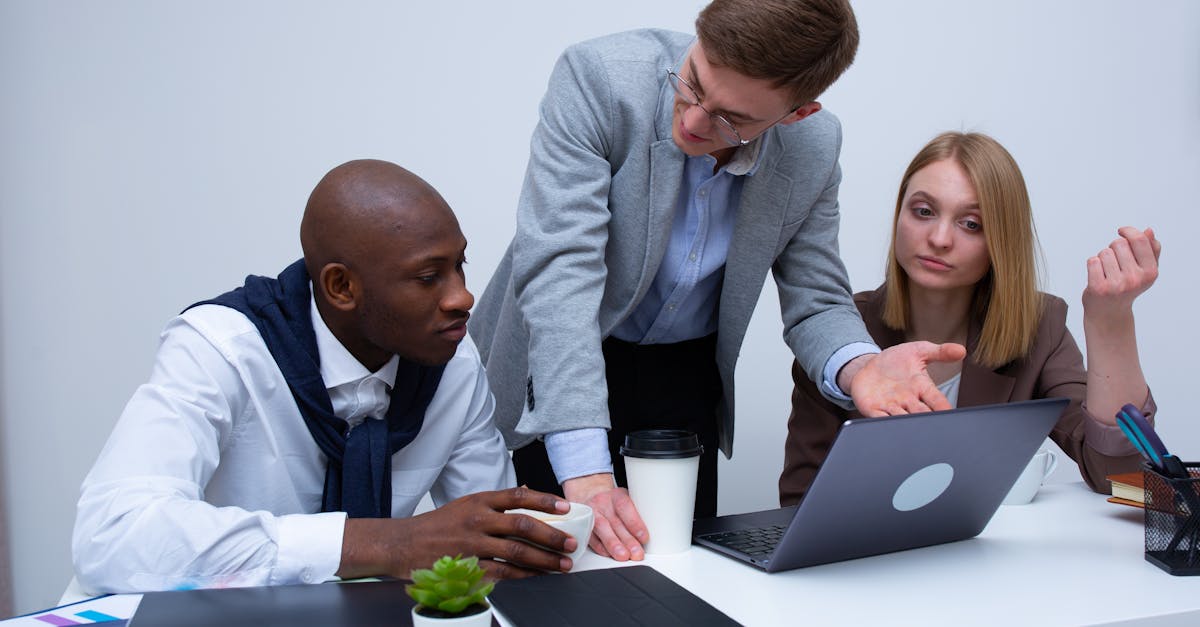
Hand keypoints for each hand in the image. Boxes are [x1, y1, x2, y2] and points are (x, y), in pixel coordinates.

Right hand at [337, 487, 575, 580]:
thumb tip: (527, 495)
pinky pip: (502, 572)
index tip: (567, 508)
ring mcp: (473, 544)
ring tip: (561, 565)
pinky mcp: (467, 566)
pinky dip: (522, 575)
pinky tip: (536, 577)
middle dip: (552, 536)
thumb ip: (495, 503)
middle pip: (523, 525)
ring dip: (544, 559)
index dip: (546, 501)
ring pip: (517, 551)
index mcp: (479, 500)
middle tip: (570, 544)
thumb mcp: (466, 504)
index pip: (519, 496)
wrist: (402, 543)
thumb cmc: (437, 525)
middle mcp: (478, 519)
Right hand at [563, 473, 646, 561]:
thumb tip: (654, 532)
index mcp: (616, 495)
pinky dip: (601, 547)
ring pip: (601, 529)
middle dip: (627, 540)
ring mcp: (591, 514)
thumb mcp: (626, 499)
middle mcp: (602, 503)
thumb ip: (638, 512)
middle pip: (615, 522)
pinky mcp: (583, 525)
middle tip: (637, 553)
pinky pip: (591, 537)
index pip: (625, 506)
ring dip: (613, 544)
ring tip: (623, 556)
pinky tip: (609, 554)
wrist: (590, 495)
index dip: (635, 522)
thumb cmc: (614, 501)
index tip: (644, 537)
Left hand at [846, 342, 965, 416]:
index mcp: (922, 387)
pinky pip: (879, 418)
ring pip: (902, 418)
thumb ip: (939, 352)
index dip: (942, 406)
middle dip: (927, 419)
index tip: (948, 411)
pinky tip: (885, 424)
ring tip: (910, 426)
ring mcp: (891, 405)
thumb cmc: (897, 361)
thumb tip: (961, 350)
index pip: (937, 399)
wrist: (868, 366)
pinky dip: (882, 421)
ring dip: (906, 423)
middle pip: (922, 413)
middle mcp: (908, 400)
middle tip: (931, 424)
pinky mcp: (873, 408)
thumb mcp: (919, 351)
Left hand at [1082, 226, 1160, 322]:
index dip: (1129, 231)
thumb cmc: (1128, 286)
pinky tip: (1098, 276)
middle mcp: (1135, 279)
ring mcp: (1116, 285)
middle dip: (1114, 248)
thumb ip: (1151, 249)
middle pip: (1119, 243)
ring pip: (1104, 252)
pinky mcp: (1098, 288)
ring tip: (1107, 272)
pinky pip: (1092, 261)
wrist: (1109, 313)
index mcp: (1151, 273)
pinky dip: (1093, 264)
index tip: (1121, 231)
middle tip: (1115, 263)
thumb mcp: (1145, 269)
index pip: (1139, 240)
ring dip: (1103, 257)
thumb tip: (1149, 230)